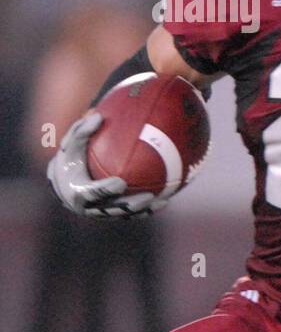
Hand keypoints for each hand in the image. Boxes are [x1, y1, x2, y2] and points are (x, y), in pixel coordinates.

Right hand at [46, 112, 167, 217]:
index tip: (120, 183)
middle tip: (149, 195)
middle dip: (131, 205)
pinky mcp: (112, 216)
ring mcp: (102, 214)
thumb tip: (98, 116)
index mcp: (77, 192)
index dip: (105, 190)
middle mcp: (90, 208)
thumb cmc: (70, 160)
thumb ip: (82, 131)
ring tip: (163, 200)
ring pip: (126, 215)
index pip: (92, 193)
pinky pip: (132, 214)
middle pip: (113, 210)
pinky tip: (165, 200)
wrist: (64, 183)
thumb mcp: (71, 145)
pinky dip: (148, 209)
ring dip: (145, 210)